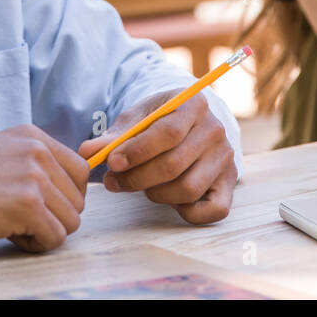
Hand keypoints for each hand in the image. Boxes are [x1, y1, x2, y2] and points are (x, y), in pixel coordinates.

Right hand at [0, 123, 88, 252]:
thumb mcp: (6, 151)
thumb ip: (37, 160)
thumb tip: (70, 185)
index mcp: (34, 137)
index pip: (80, 170)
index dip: (68, 194)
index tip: (48, 204)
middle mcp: (38, 152)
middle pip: (78, 199)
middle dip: (55, 215)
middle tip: (25, 217)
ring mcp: (35, 178)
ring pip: (70, 220)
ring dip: (46, 229)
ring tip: (18, 224)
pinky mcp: (29, 205)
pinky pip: (55, 236)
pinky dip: (37, 243)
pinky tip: (13, 234)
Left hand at [77, 90, 236, 224]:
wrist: (188, 123)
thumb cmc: (157, 121)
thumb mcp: (135, 120)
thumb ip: (112, 137)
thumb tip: (86, 153)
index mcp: (194, 104)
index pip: (169, 133)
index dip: (137, 152)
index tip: (112, 163)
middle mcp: (215, 130)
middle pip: (175, 164)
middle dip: (137, 177)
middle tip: (114, 181)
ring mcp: (225, 157)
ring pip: (189, 188)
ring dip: (156, 194)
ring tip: (140, 185)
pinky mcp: (229, 182)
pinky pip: (214, 210)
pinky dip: (188, 212)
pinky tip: (168, 198)